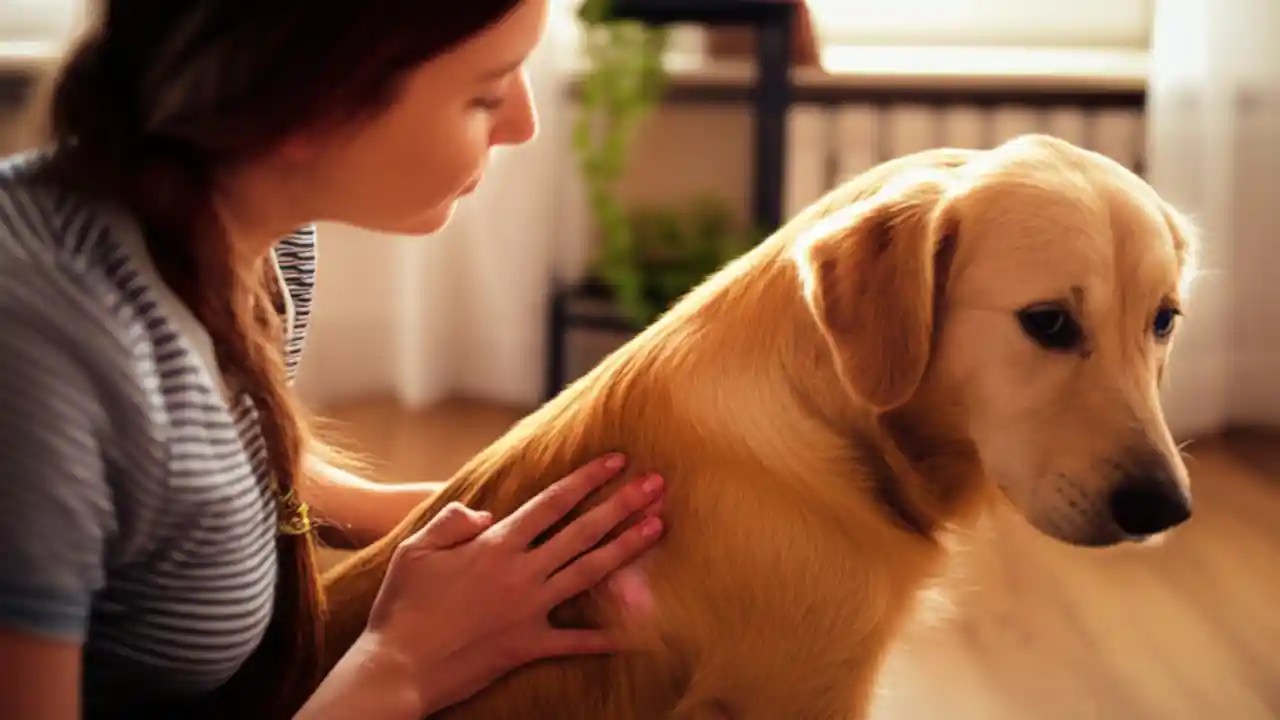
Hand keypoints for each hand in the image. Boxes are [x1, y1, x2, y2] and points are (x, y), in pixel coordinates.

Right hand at [360, 454, 664, 714]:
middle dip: (623, 504)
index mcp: (495, 545)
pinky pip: (575, 640)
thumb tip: (487, 512)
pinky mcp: (528, 646)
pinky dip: (607, 636)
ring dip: (628, 548)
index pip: (551, 502)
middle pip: (582, 531)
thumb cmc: (402, 606)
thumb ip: (454, 521)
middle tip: (657, 485)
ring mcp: (529, 610)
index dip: (586, 478)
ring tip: (659, 528)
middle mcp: (521, 573)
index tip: (616, 460)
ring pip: (590, 573)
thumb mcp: (416, 549)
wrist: (398, 668)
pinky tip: (638, 630)